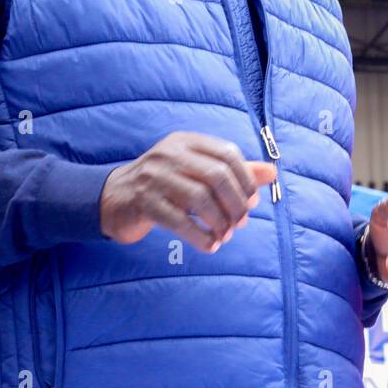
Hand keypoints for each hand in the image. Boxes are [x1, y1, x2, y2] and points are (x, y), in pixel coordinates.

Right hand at [99, 131, 275, 253]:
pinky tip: (210, 245)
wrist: (115, 198)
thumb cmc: (165, 184)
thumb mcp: (197, 171)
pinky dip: (200, 236)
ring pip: (199, 199)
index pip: (228, 154)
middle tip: (241, 223)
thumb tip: (272, 172)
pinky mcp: (143, 203)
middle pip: (216, 176)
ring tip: (225, 235)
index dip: (246, 180)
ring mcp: (154, 177)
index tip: (251, 203)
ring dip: (220, 222)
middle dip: (235, 203)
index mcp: (187, 141)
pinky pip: (179, 221)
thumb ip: (234, 171)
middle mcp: (170, 154)